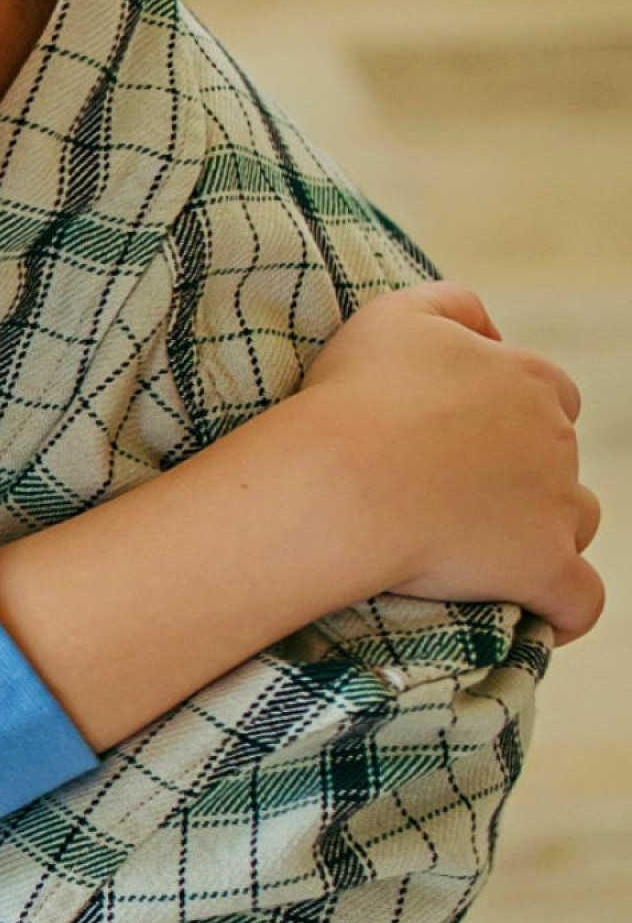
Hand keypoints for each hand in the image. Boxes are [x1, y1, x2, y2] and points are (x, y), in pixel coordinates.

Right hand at [297, 282, 602, 640]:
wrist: (340, 479)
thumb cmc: (355, 397)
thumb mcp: (394, 314)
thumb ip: (452, 304)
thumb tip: (489, 329)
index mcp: (525, 377)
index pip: (547, 392)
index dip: (509, 414)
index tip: (459, 437)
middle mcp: (553, 438)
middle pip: (559, 457)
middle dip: (520, 473)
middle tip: (448, 493)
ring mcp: (555, 506)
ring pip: (578, 520)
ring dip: (545, 532)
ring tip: (483, 550)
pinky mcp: (543, 568)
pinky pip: (580, 600)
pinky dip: (566, 611)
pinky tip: (540, 617)